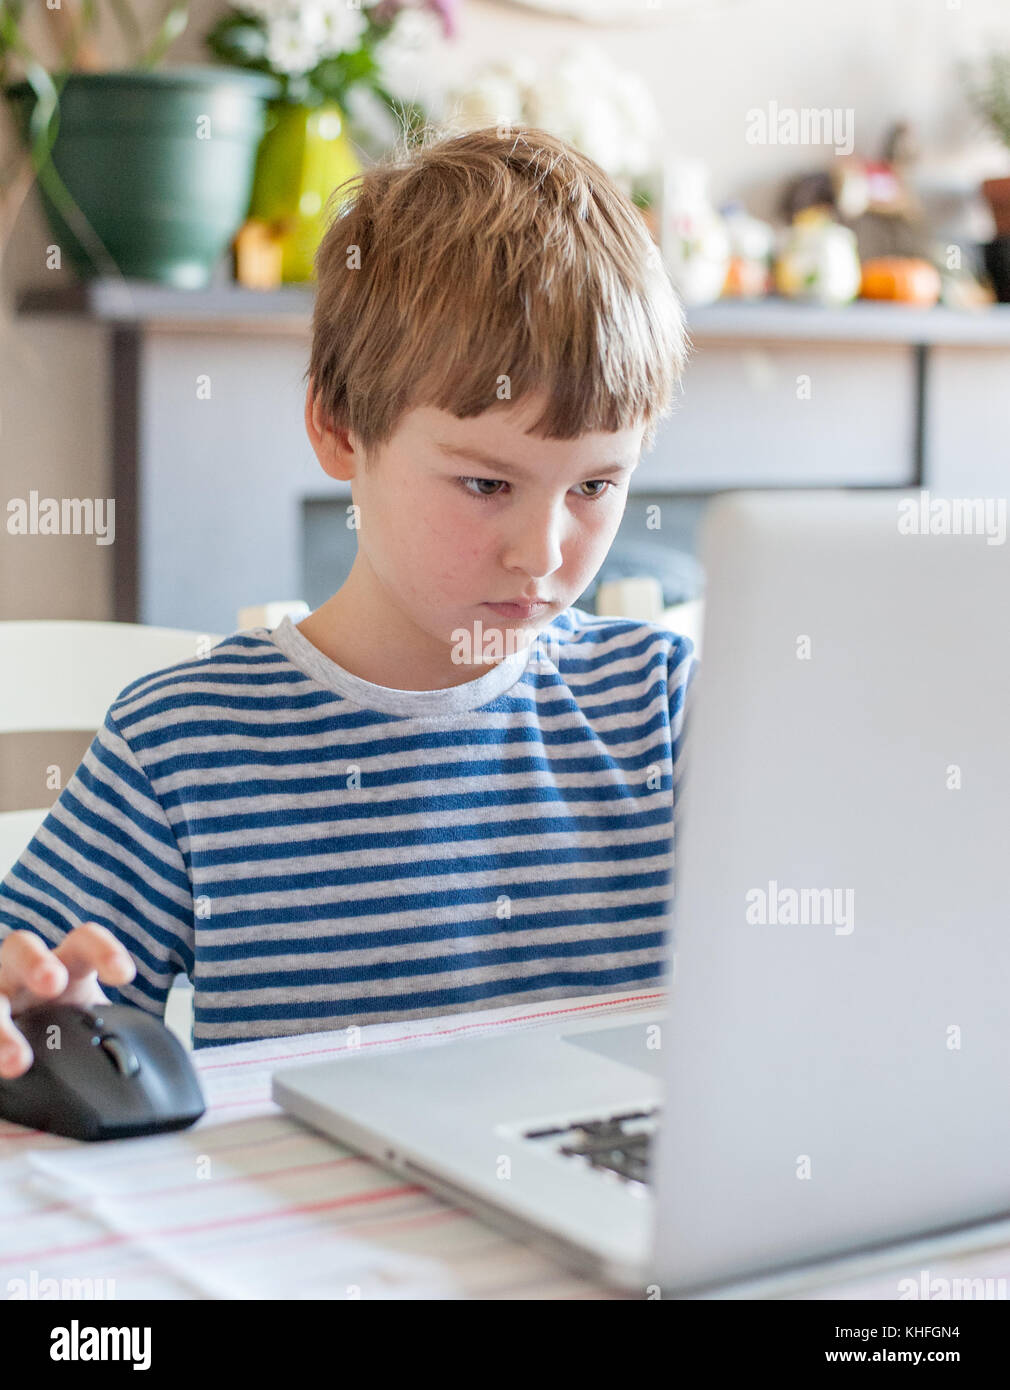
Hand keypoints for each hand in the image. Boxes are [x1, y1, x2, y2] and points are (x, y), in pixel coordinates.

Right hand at [0, 923, 135, 1079]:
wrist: (32, 1051)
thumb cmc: (66, 1030)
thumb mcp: (93, 1023)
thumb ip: (117, 1033)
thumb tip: (163, 1063)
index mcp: (63, 966)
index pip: (83, 942)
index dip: (103, 950)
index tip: (125, 976)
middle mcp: (20, 975)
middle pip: (20, 947)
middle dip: (36, 962)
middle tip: (53, 984)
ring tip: (16, 1060)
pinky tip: (1, 1069)